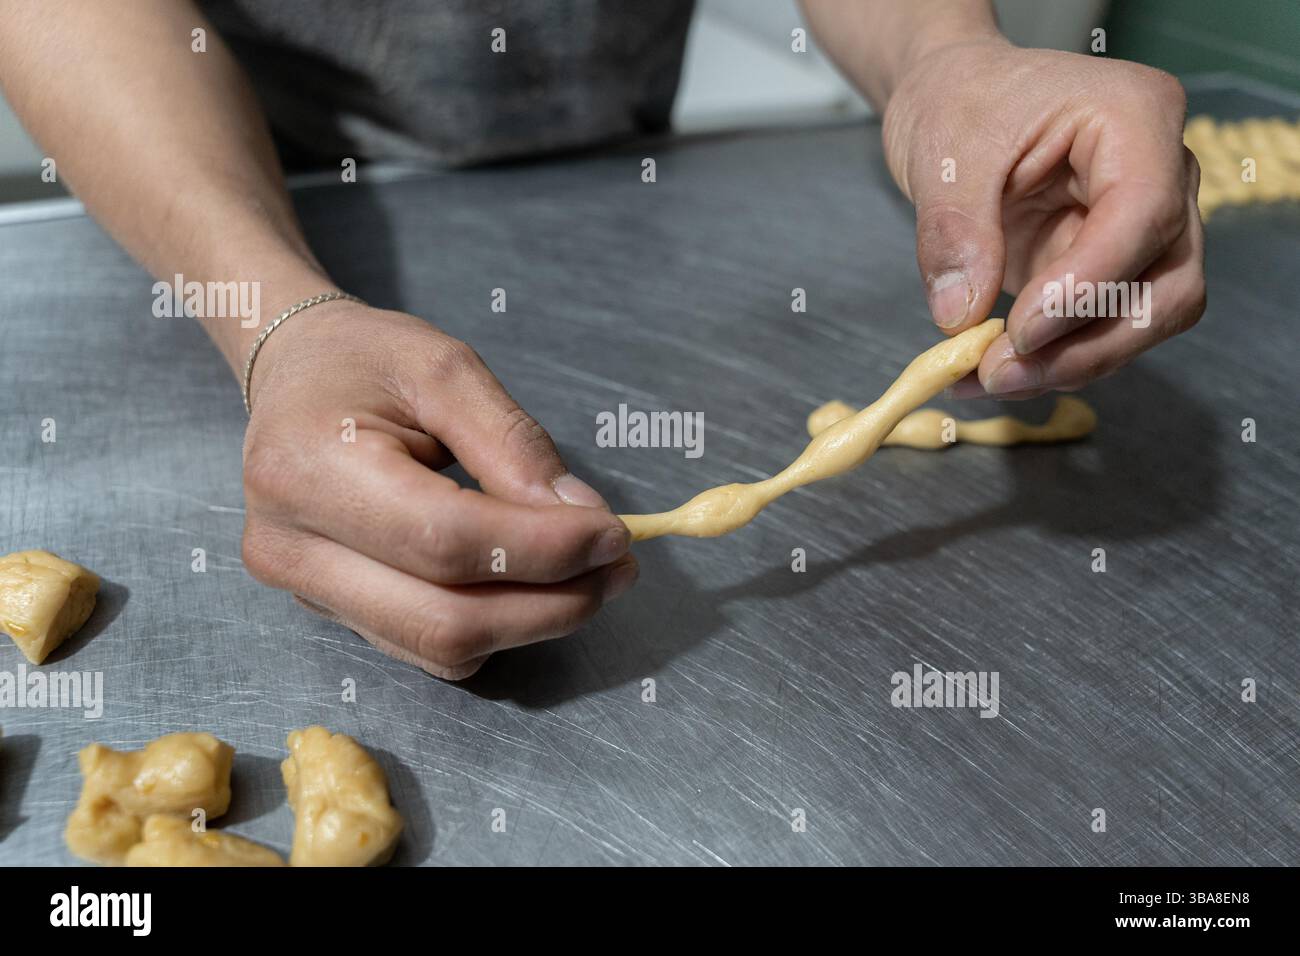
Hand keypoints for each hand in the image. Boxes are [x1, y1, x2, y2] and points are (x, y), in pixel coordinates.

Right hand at [239, 303, 636, 679]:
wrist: (294, 373)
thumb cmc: (363, 360)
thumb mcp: (446, 369)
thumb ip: (515, 446)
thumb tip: (583, 521)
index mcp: (307, 471)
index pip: (444, 541)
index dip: (541, 549)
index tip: (614, 533)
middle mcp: (291, 548)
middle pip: (444, 619)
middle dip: (551, 603)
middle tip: (618, 567)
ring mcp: (304, 592)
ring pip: (440, 648)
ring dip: (533, 622)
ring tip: (590, 574)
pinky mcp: (330, 612)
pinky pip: (428, 648)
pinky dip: (497, 626)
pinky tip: (532, 585)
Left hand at [882, 39, 1205, 397]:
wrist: (956, 102)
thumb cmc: (961, 103)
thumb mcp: (944, 155)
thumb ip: (954, 233)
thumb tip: (960, 318)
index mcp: (1136, 119)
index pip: (1143, 215)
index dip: (1087, 285)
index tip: (1020, 331)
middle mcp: (1162, 176)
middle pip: (1168, 286)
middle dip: (1088, 345)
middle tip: (1002, 372)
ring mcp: (1144, 228)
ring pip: (1146, 319)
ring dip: (1071, 364)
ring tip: (987, 378)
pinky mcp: (1109, 269)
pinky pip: (1101, 329)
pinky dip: (1050, 360)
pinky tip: (987, 373)